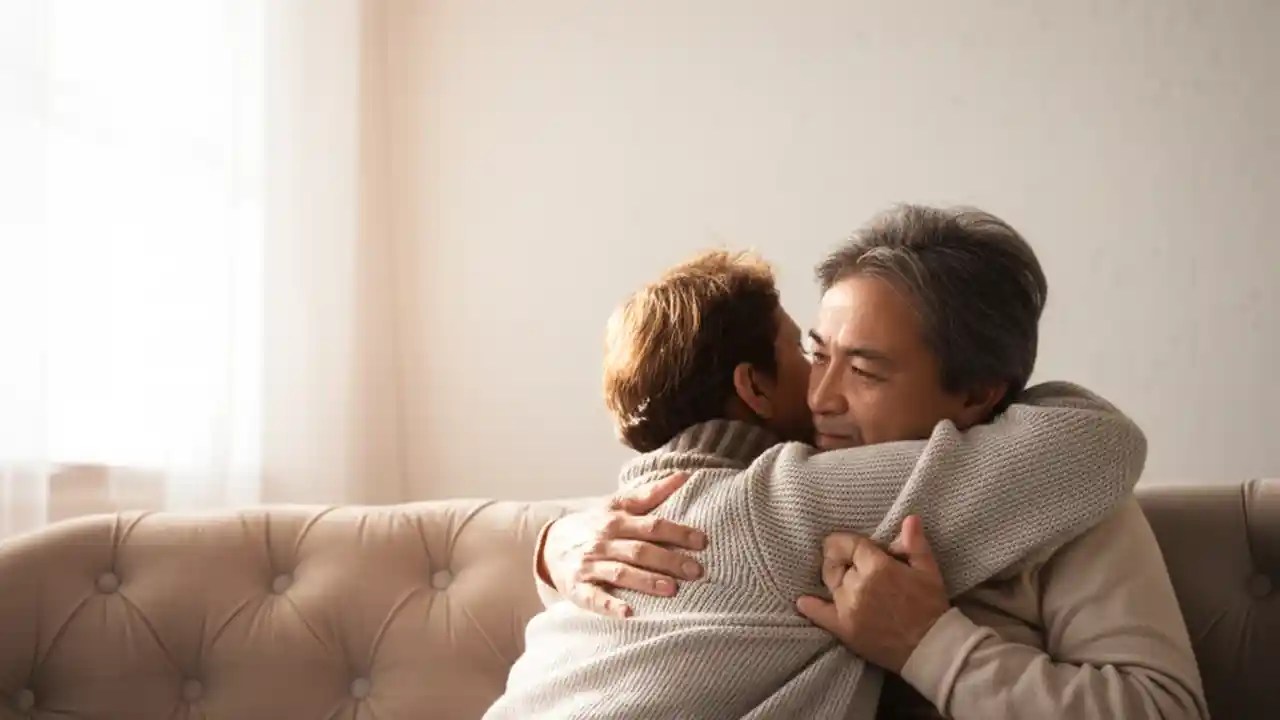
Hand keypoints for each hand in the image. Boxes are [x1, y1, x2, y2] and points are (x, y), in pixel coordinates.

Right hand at [541, 472, 706, 617]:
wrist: (550, 544)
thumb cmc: (594, 525)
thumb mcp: (617, 505)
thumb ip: (650, 493)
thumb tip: (684, 475)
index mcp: (615, 521)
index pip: (651, 526)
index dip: (677, 533)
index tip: (702, 542)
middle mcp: (602, 542)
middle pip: (639, 551)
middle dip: (669, 560)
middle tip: (696, 571)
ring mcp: (589, 566)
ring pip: (620, 573)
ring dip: (646, 581)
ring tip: (672, 589)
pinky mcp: (578, 589)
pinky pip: (594, 598)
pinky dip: (610, 606)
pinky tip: (629, 613)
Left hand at [796, 516, 949, 672]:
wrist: (930, 647)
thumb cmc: (931, 606)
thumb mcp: (928, 571)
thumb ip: (914, 544)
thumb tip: (910, 518)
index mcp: (877, 567)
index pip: (848, 545)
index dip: (844, 543)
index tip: (844, 545)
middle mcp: (858, 585)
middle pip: (836, 564)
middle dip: (841, 561)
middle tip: (849, 564)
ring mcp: (848, 607)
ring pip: (830, 584)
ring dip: (834, 580)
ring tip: (843, 581)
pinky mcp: (843, 628)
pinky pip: (819, 614)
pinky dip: (809, 607)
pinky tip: (803, 601)